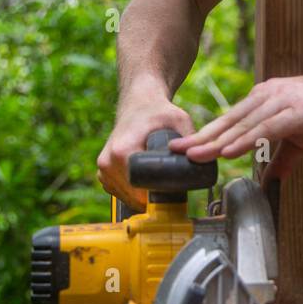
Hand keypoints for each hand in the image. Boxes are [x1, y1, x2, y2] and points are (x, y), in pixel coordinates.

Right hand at [96, 94, 194, 209]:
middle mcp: (107, 162)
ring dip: (144, 196)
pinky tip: (147, 179)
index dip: (159, 195)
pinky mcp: (103, 174)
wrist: (139, 105)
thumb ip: (190, 139)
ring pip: (128, 198)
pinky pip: (122, 193)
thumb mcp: (179, 120)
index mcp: (122, 151)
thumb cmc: (159, 112)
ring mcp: (103, 170)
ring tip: (159, 179)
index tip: (173, 190)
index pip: (140, 191)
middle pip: (135, 198)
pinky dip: (135, 192)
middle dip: (154, 197)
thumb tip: (199, 158)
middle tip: (172, 185)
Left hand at [169, 74, 302, 181]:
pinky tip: (229, 151)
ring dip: (217, 141)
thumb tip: (268, 180)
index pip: (231, 120)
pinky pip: (266, 128)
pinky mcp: (297, 110)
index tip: (185, 148)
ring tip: (195, 155)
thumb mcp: (301, 139)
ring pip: (242, 124)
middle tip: (175, 151)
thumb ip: (281, 158)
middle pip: (229, 120)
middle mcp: (269, 94)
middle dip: (201, 137)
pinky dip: (245, 140)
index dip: (207, 135)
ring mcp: (282, 101)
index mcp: (266, 98)